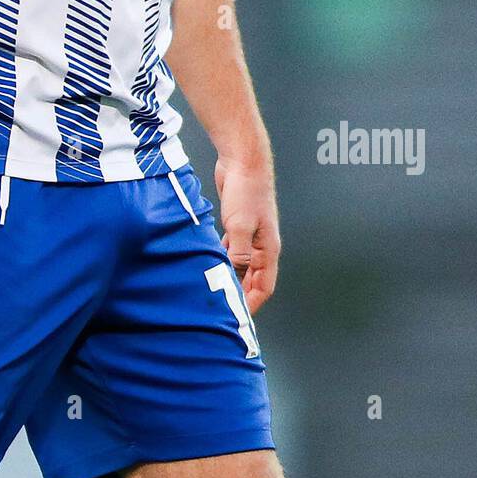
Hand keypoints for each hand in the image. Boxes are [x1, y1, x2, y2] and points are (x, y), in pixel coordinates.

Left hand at [215, 157, 279, 314]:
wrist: (242, 160)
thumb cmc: (247, 189)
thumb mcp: (240, 225)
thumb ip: (238, 253)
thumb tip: (234, 275)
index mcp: (268, 248)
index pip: (264, 286)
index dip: (253, 303)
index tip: (239, 317)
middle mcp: (261, 244)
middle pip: (252, 278)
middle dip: (240, 293)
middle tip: (223, 307)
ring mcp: (250, 234)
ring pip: (240, 264)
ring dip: (229, 275)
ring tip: (213, 287)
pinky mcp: (237, 224)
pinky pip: (231, 249)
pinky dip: (222, 257)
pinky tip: (208, 261)